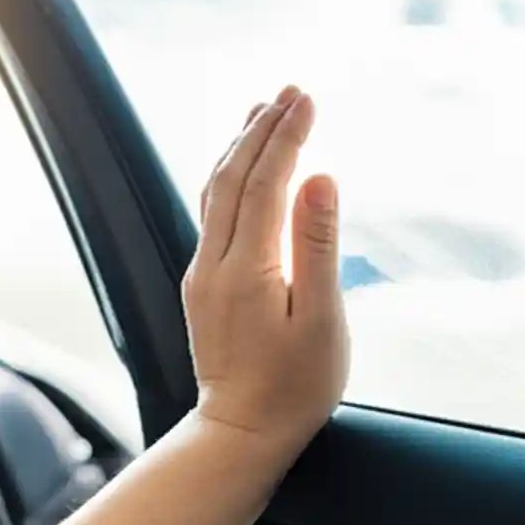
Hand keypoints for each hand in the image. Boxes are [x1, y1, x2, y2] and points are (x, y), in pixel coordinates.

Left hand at [183, 84, 348, 451]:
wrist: (242, 434)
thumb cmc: (295, 386)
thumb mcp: (321, 320)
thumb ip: (318, 245)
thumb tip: (320, 177)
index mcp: (246, 267)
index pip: (265, 181)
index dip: (286, 136)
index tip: (307, 98)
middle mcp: (214, 262)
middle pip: (233, 176)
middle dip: (262, 128)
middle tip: (291, 90)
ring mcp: (204, 273)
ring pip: (215, 192)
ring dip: (240, 146)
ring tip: (263, 110)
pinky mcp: (205, 285)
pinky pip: (213, 213)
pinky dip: (230, 177)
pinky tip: (243, 168)